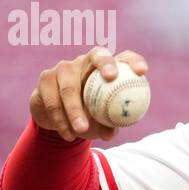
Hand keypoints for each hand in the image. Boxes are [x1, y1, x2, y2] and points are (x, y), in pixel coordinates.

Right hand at [29, 46, 149, 141]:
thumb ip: (108, 124)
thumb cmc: (89, 117)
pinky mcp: (46, 78)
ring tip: (82, 130)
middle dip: (106, 63)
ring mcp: (64, 68)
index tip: (142, 72)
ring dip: (75, 110)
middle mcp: (87, 61)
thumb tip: (111, 133)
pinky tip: (68, 134)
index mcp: (108, 69)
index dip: (134, 61)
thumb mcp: (102, 122)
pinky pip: (53, 100)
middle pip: (98, 55)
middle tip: (111, 77)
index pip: (125, 58)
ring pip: (70, 86)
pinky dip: (61, 120)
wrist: (57, 119)